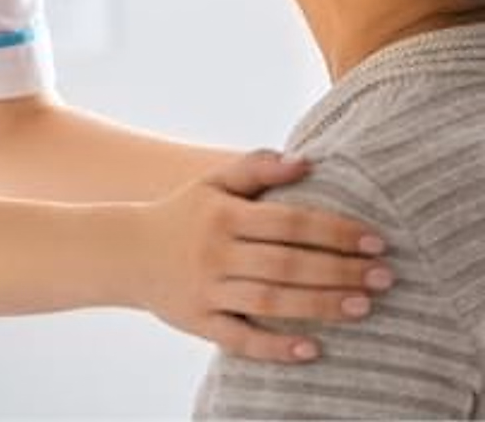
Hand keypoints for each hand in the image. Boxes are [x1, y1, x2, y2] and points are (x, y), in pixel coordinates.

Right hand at [132, 148, 391, 362]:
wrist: (125, 250)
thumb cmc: (182, 213)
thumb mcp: (212, 183)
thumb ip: (256, 167)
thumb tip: (306, 161)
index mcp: (223, 214)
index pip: (289, 222)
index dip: (334, 230)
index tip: (375, 239)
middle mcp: (216, 252)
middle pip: (287, 264)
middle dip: (339, 270)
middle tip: (384, 277)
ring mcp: (207, 289)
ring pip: (271, 301)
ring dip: (321, 306)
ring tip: (364, 307)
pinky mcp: (199, 322)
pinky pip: (240, 338)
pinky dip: (276, 346)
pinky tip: (311, 349)